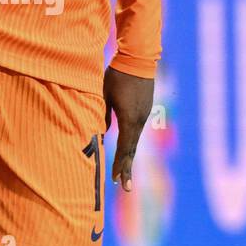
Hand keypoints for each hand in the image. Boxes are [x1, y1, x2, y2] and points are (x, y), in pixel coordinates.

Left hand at [103, 66, 153, 191]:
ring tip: (123, 173)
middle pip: (132, 149)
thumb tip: (101, 132)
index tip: (115, 180)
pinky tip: (126, 150)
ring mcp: (144, 115)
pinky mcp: (144, 109)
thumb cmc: (117, 75)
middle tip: (124, 188)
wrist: (138, 58)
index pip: (124, 147)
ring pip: (134, 140)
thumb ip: (101, 115)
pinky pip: (136, 130)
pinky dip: (130, 143)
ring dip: (128, 156)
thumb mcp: (103, 95)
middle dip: (126, 168)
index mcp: (129, 119)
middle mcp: (140, 120)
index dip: (119, 164)